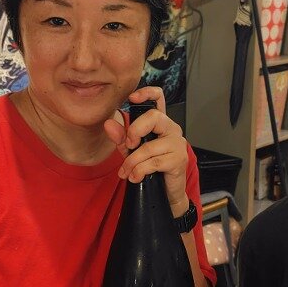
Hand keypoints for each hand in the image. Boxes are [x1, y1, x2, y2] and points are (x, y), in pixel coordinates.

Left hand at [104, 86, 189, 215]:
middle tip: (128, 146)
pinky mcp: (179, 159)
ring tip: (127, 172)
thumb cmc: (151, 168)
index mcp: (161, 123)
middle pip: (154, 116)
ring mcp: (178, 144)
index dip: (147, 93)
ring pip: (149, 146)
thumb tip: (108, 124)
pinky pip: (153, 162)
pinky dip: (139, 171)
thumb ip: (121, 137)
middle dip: (134, 131)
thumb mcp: (131, 151)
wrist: (165, 193)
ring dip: (132, 162)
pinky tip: (136, 177)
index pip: (158, 98)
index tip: (132, 98)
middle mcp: (171, 129)